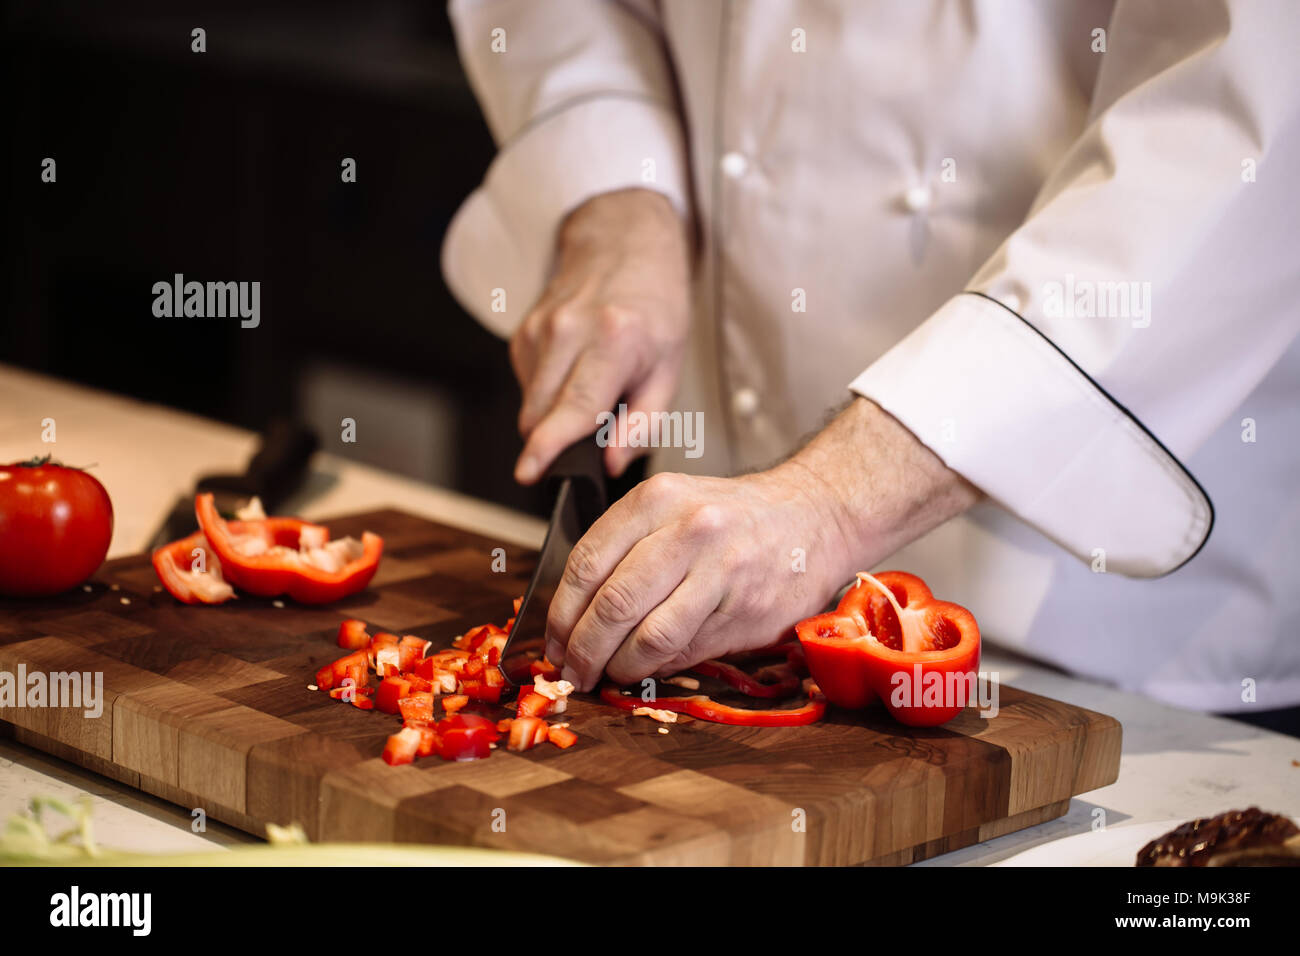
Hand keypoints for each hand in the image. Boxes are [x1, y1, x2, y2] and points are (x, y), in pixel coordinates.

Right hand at [510, 188, 690, 483]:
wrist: (625, 244)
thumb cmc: (655, 308)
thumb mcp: (671, 368)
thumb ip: (644, 423)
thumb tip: (612, 463)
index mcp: (614, 340)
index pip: (575, 405)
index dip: (549, 445)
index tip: (529, 472)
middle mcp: (569, 330)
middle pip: (541, 413)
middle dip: (557, 440)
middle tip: (595, 432)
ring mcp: (540, 327)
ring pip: (531, 403)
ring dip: (556, 414)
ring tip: (593, 386)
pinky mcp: (523, 331)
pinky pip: (528, 385)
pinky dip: (549, 391)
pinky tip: (575, 369)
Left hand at [544, 398, 981, 691]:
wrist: (814, 517)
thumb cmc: (733, 518)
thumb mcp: (673, 507)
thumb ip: (624, 550)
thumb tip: (573, 616)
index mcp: (657, 499)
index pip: (586, 563)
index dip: (561, 612)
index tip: (552, 641)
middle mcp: (689, 529)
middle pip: (612, 604)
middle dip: (582, 649)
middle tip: (572, 670)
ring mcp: (722, 571)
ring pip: (647, 635)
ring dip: (617, 667)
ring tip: (608, 674)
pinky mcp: (745, 610)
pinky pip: (685, 650)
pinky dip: (657, 668)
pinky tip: (647, 668)